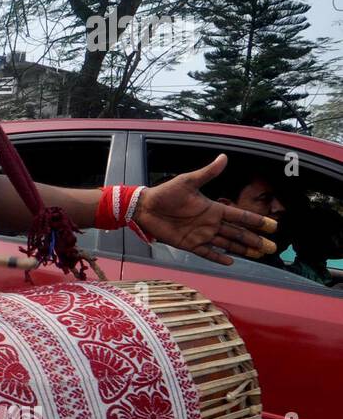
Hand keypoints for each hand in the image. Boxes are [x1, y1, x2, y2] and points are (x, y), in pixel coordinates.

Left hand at [134, 154, 278, 265]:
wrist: (144, 207)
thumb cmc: (165, 193)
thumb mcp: (187, 181)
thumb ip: (208, 173)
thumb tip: (224, 157)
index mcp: (213, 208)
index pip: (240, 216)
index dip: (256, 221)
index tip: (273, 226)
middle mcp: (210, 223)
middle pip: (238, 233)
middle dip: (256, 240)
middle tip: (273, 247)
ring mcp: (201, 234)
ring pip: (227, 244)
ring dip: (243, 249)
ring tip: (259, 255)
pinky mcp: (189, 244)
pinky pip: (207, 253)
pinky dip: (218, 257)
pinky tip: (231, 261)